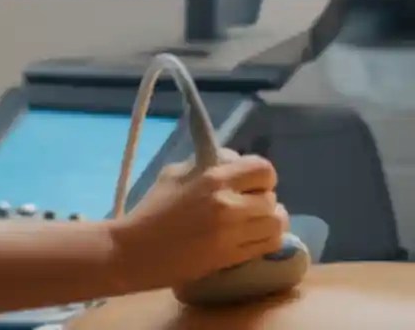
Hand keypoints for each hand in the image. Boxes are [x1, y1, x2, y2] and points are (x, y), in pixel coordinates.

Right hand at [108, 150, 289, 292]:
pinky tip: (252, 236)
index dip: (261, 175)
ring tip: (254, 221)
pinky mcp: (234, 256)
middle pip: (272, 197)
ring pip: (277, 222)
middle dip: (262, 198)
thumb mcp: (173, 174)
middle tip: (247, 202)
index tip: (250, 181)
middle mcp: (229, 205)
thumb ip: (205, 164)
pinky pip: (270, 244)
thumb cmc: (152, 209)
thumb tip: (232, 160)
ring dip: (269, 220)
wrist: (138, 250)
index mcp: (213, 179)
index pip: (263, 169)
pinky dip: (267, 238)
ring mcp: (233, 233)